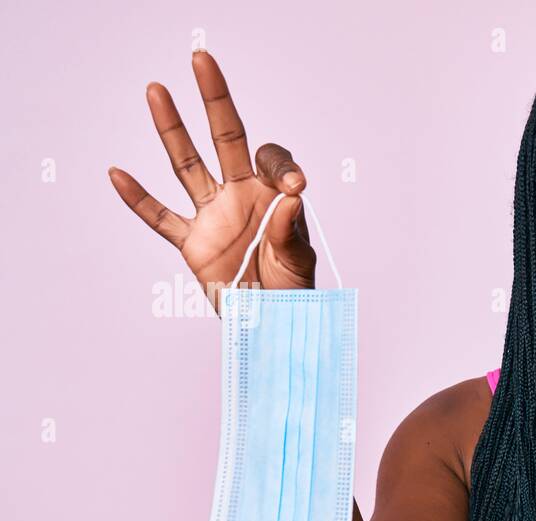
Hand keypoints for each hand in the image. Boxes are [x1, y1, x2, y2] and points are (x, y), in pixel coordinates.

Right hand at [109, 51, 315, 309]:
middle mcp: (241, 197)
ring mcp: (213, 217)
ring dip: (172, 129)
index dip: (281, 167)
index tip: (293, 189)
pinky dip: (139, 200)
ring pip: (187, 165)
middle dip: (215, 101)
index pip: (272, 161)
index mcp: (274, 198)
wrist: (275, 328)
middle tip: (202, 61)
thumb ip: (294, 233)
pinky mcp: (193, 244)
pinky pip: (161, 217)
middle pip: (225, 138)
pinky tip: (118, 174)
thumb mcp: (302, 265)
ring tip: (156, 90)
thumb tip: (290, 199)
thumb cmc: (296, 295)